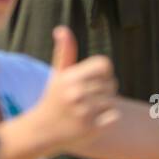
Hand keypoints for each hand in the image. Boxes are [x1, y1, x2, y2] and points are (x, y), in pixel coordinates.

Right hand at [31, 26, 119, 149]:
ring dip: (105, 105)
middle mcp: (76, 94)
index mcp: (69, 78)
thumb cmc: (54, 98)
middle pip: (111, 83)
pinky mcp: (92, 129)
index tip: (90, 80)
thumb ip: (64, 51)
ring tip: (88, 109)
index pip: (104, 65)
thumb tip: (62, 29)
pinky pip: (115, 117)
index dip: (101, 72)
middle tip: (86, 98)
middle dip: (103, 90)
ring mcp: (84, 112)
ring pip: (113, 100)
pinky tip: (93, 120)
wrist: (43, 130)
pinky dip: (108, 119)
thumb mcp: (57, 74)